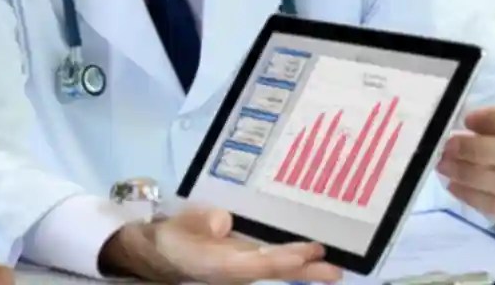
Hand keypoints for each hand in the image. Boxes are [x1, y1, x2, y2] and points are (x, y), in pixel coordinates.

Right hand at [99, 207, 343, 283]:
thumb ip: (201, 222)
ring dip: (305, 270)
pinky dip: (294, 261)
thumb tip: (223, 222)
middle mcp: (234, 271)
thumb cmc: (171, 237)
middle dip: (303, 271)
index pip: (252, 264)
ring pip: (276, 270)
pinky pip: (273, 264)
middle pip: (273, 272)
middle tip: (334, 271)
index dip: (278, 261)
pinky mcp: (245, 263)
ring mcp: (242, 269)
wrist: (160, 253)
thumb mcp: (179, 226)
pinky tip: (313, 258)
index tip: (302, 254)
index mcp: (217, 263)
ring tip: (333, 269)